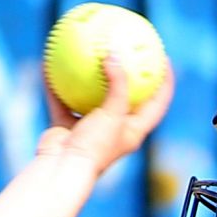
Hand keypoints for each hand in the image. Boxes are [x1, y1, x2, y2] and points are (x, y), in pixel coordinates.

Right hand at [36, 52, 173, 179]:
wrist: (64, 169)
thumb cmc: (94, 148)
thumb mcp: (113, 114)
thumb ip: (117, 84)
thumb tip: (114, 53)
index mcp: (133, 130)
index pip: (158, 103)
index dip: (165, 81)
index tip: (165, 58)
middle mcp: (114, 128)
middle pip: (127, 97)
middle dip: (128, 73)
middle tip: (129, 47)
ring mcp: (90, 127)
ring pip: (92, 96)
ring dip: (89, 75)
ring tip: (90, 50)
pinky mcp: (68, 126)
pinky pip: (62, 99)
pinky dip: (56, 83)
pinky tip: (50, 61)